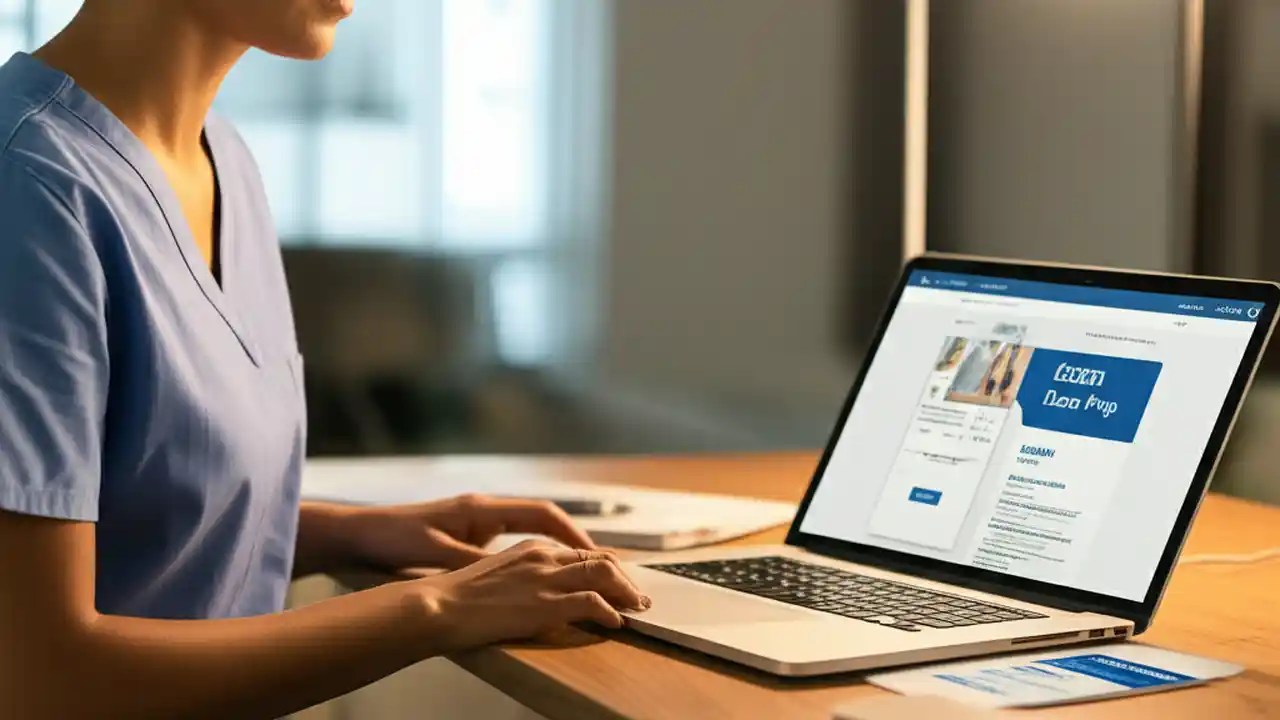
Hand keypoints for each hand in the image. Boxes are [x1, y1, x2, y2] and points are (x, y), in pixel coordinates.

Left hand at [339, 494, 596, 570]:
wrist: (363, 531)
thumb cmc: (394, 538)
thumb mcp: (434, 552)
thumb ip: (470, 560)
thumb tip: (507, 572)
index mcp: (481, 508)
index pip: (540, 512)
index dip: (570, 530)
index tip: (592, 551)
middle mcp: (484, 509)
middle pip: (541, 517)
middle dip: (571, 537)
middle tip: (598, 561)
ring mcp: (477, 519)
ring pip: (528, 527)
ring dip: (554, 544)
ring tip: (578, 567)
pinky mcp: (468, 531)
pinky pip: (512, 538)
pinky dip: (532, 550)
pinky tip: (539, 571)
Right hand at [421, 539, 650, 650]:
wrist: (438, 605)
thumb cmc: (457, 597)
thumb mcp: (495, 575)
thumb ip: (521, 576)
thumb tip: (536, 591)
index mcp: (530, 547)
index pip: (580, 552)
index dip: (605, 565)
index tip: (617, 579)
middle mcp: (542, 556)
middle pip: (599, 559)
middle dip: (624, 577)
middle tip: (637, 595)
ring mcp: (545, 578)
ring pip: (604, 574)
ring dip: (626, 592)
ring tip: (637, 607)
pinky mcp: (545, 603)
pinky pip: (592, 602)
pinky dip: (611, 612)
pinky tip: (616, 623)